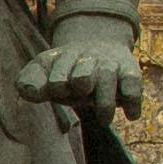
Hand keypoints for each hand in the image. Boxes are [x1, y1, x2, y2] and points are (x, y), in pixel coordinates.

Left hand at [22, 15, 147, 119]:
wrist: (98, 42)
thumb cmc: (65, 69)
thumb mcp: (44, 70)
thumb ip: (29, 80)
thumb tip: (30, 92)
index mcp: (62, 61)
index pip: (57, 80)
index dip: (56, 88)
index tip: (57, 92)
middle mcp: (87, 61)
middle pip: (83, 77)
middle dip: (80, 86)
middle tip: (81, 93)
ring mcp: (109, 66)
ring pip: (108, 81)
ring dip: (105, 103)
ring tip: (104, 120)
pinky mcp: (130, 71)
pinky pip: (134, 84)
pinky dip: (133, 100)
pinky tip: (131, 115)